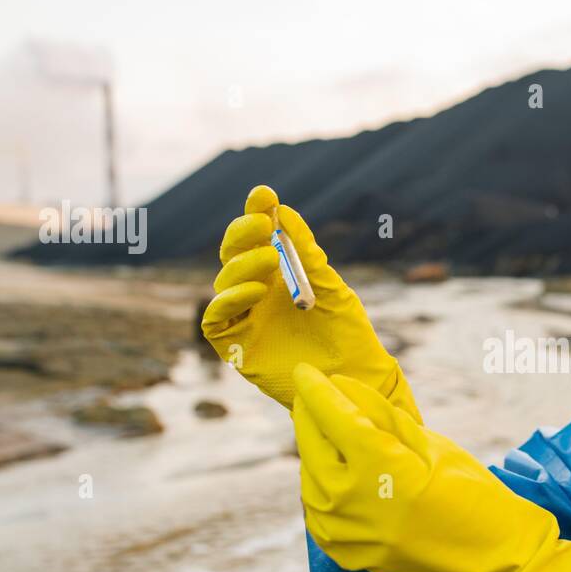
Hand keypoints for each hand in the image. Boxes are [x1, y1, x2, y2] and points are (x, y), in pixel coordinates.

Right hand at [200, 185, 419, 416]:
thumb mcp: (332, 287)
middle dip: (242, 234)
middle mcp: (257, 292)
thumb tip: (285, 213)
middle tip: (261, 223)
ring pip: (224, 282)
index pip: (258, 237)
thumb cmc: (347, 333)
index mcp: (279, 274)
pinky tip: (254, 291)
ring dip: (242, 266)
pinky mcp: (236, 346)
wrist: (354, 377)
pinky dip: (229, 300)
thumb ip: (307, 255)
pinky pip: (216, 318)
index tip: (263, 194)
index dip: (256, 213)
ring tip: (269, 261)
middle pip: (234, 254)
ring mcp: (245, 318)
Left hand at [291, 362, 570, 571]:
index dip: (315, 388)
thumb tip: (342, 387)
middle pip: (312, 445)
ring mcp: (344, 533)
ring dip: (316, 453)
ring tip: (333, 435)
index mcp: (377, 466)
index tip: (305, 372)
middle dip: (311, 416)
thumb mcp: (430, 443)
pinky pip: (319, 511)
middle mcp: (350, 501)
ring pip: (310, 479)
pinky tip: (340, 476)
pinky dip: (324, 488)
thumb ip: (381, 416)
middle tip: (317, 398)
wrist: (492, 558)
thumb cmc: (471, 492)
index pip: (331, 415)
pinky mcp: (345, 554)